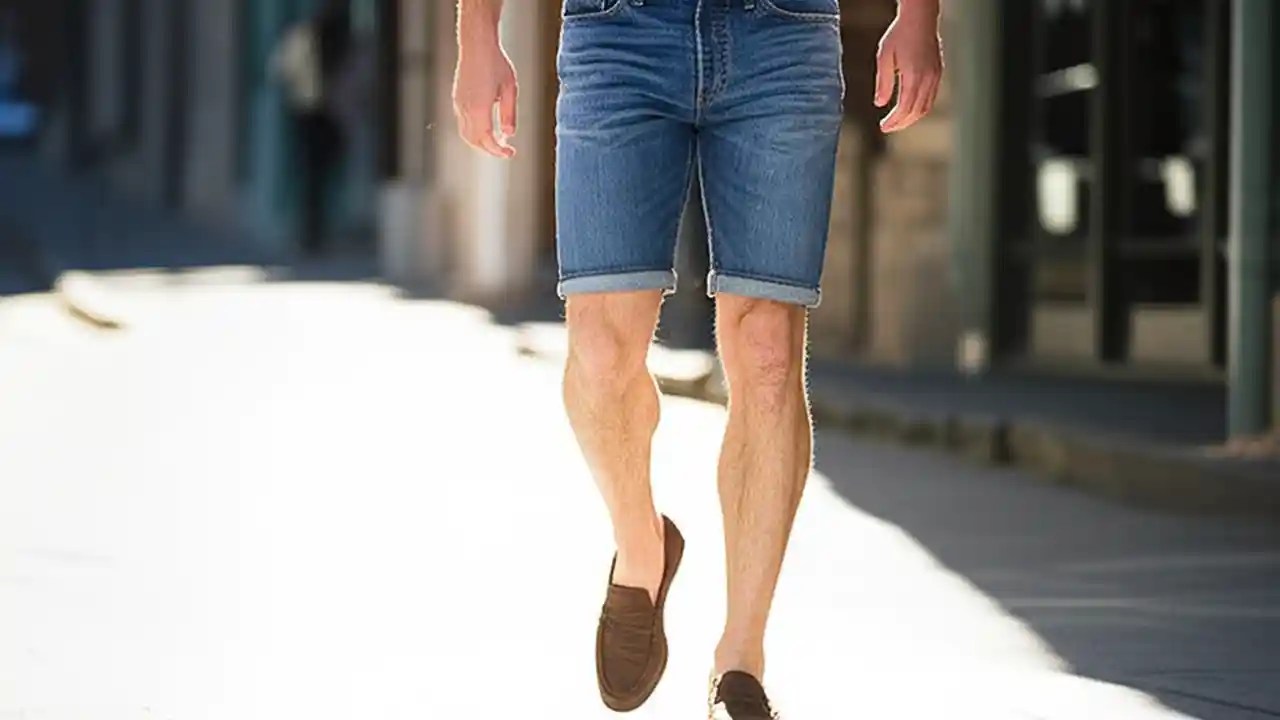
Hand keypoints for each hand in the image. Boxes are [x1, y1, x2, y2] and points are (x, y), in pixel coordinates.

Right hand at [453, 38, 517, 157]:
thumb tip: (509, 134)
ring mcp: (459, 104)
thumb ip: (509, 113)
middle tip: (505, 150)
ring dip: (481, 142)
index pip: (487, 140)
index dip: (498, 151)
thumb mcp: (510, 89)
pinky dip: (475, 131)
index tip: (510, 153)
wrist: (476, 45)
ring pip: (466, 134)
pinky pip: (463, 123)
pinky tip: (487, 126)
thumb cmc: (496, 64)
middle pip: (475, 141)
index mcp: (479, 108)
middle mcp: (466, 109)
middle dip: (490, 149)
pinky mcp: (457, 100)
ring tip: (497, 140)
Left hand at [874, 3, 943, 133]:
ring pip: (926, 107)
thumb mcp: (884, 57)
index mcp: (913, 76)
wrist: (919, 19)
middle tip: (888, 128)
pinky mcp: (938, 73)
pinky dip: (920, 107)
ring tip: (897, 121)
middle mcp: (927, 79)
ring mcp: (935, 76)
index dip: (894, 122)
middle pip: (917, 112)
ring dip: (911, 117)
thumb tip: (879, 104)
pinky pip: (931, 97)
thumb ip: (883, 82)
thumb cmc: (899, 35)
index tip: (883, 127)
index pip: (905, 108)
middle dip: (902, 123)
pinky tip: (908, 108)